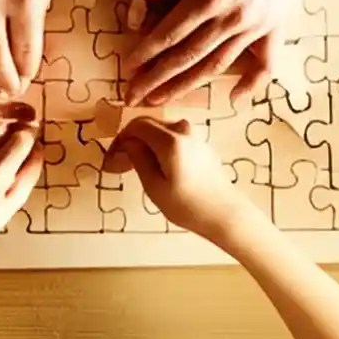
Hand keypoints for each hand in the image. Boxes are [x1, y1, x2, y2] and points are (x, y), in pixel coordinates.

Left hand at [0, 119, 42, 280]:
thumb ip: (3, 203)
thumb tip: (7, 184)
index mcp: (8, 201)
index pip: (32, 167)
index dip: (36, 154)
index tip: (35, 150)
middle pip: (21, 142)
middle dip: (25, 134)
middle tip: (24, 130)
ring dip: (5, 125)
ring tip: (4, 127)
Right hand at [107, 117, 255, 238]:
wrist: (225, 214)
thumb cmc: (187, 206)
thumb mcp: (154, 187)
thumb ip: (139, 159)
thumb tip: (128, 142)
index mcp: (170, 140)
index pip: (137, 125)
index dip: (121, 138)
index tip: (113, 156)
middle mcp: (183, 131)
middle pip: (149, 124)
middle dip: (132, 139)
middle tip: (120, 161)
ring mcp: (195, 137)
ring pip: (161, 130)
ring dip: (146, 142)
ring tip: (138, 166)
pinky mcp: (201, 146)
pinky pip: (174, 137)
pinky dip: (161, 146)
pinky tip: (158, 167)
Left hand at [124, 0, 338, 105]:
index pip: (169, 36)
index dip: (145, 55)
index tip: (128, 70)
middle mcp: (231, 19)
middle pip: (187, 58)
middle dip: (157, 80)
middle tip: (134, 97)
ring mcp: (255, 27)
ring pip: (216, 66)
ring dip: (187, 87)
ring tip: (163, 101)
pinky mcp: (276, 28)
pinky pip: (265, 64)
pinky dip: (251, 84)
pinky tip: (234, 99)